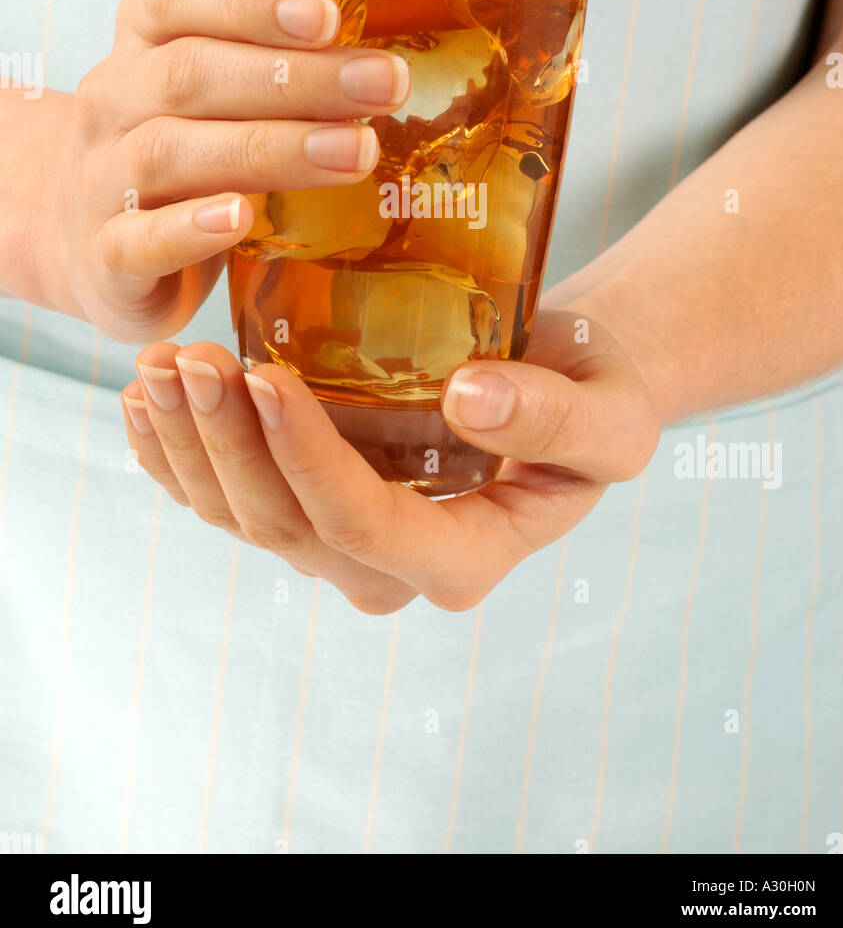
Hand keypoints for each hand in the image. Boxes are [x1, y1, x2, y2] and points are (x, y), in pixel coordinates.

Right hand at [54, 0, 408, 339]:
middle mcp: (114, 100)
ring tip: (354, 152)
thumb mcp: (218, 89)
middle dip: (297, 79)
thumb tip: (389, 62)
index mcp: (143, 40)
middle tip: (383, 86)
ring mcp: (102, 179)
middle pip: (192, 75)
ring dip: (271, 149)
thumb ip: (280, 64)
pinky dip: (189, 229)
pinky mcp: (106, 256)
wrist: (84, 236)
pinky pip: (138, 240)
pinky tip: (241, 218)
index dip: (252, 1)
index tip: (328, 15)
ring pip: (171, 153)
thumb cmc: (183, 151)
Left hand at [121, 312, 659, 612]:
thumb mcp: (613, 413)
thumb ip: (558, 419)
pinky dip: (176, 455)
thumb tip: (468, 400)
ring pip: (241, 515)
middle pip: (284, 524)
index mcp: (463, 559)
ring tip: (158, 366)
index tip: (267, 375)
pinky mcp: (308, 510)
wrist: (563, 379)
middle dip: (226, 442)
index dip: (306, 457)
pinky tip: (145, 403)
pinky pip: (225, 500)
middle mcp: (389, 570)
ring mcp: (340, 545)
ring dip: (188, 445)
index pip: (365, 524)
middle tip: (191, 357)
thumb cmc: (597, 394)